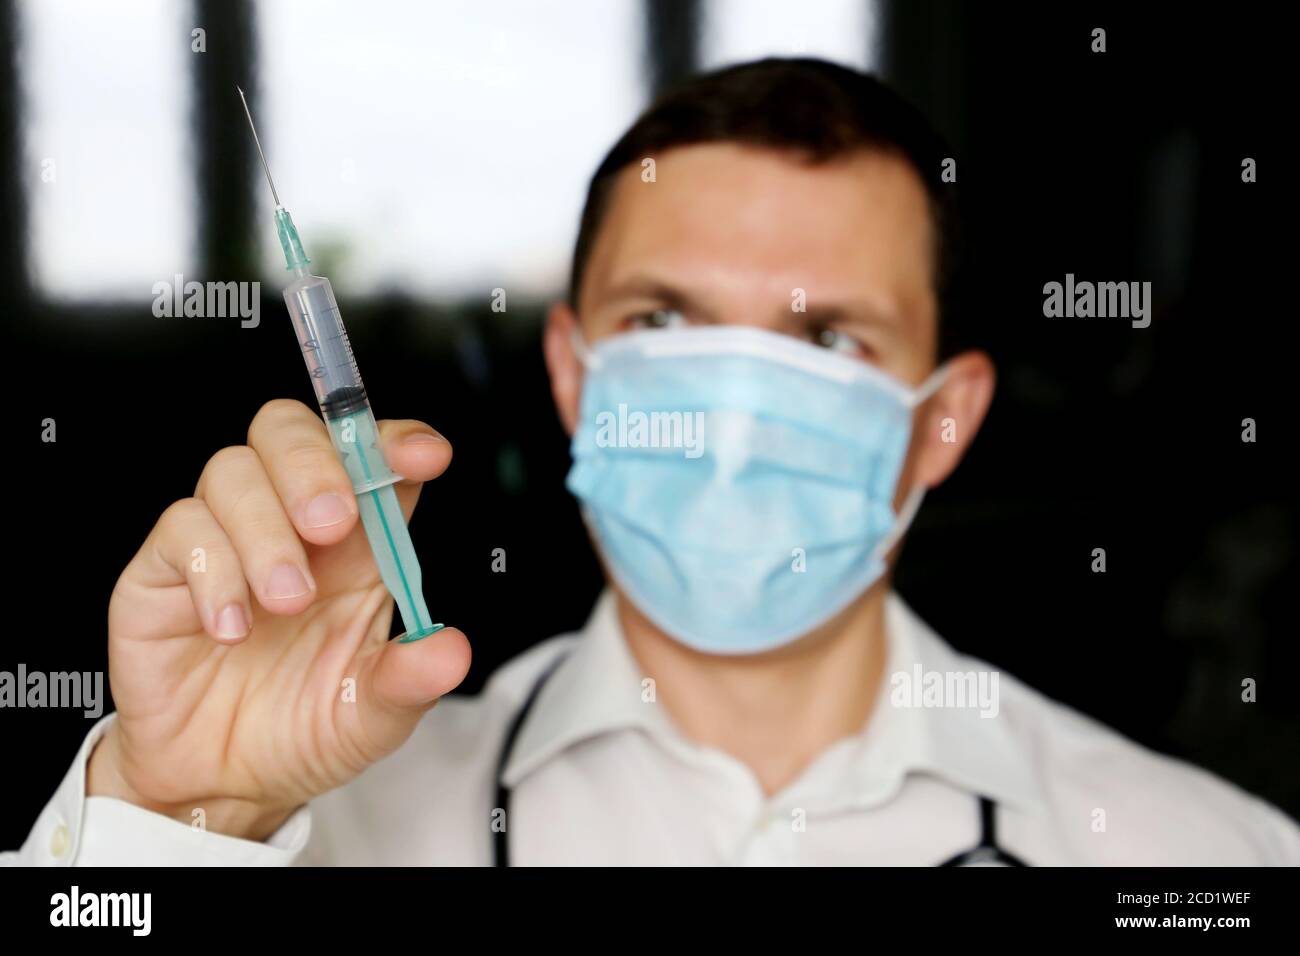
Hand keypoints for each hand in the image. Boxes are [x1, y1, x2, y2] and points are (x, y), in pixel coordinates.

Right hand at [88, 399, 471, 839]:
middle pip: (289, 430)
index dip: (395, 442)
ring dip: (266, 529)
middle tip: (332, 525)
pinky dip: (213, 570)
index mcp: (355, 544)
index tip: (424, 456)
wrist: (225, 784)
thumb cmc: (305, 729)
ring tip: (286, 601)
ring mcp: (223, 539)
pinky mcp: (163, 572)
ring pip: (234, 470)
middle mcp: (289, 526)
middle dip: (315, 464)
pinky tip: (234, 627)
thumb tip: (452, 651)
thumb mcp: (374, 715)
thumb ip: (410, 678)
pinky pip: (181, 529)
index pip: (372, 459)